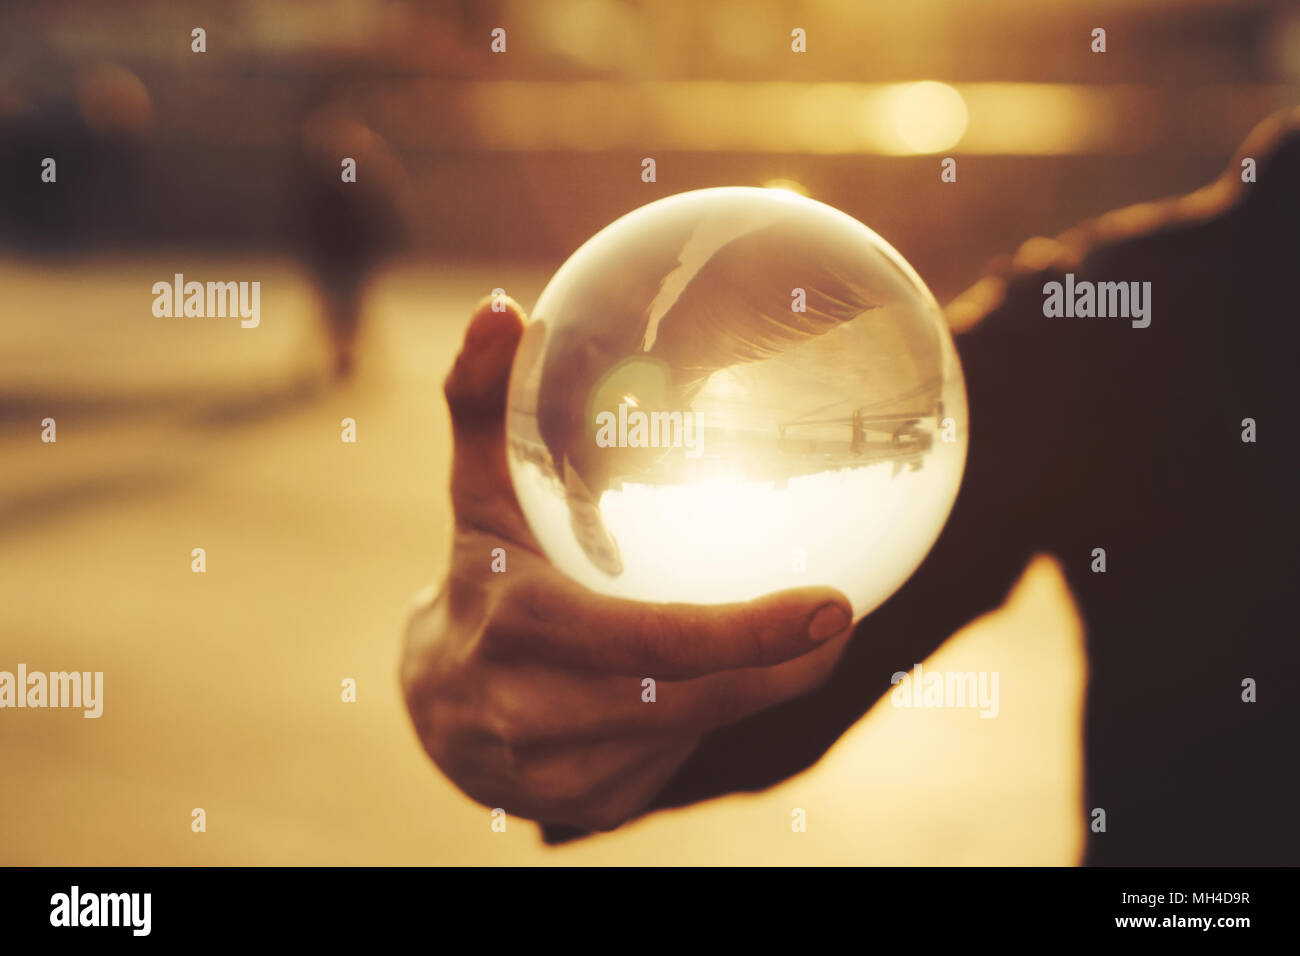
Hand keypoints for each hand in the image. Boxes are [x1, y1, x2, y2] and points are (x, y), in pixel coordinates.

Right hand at [400, 296, 855, 830]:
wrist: (434, 703)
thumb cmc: (481, 570)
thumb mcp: (480, 490)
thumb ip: (490, 399)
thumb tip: (503, 305)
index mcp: (507, 625)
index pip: (637, 640)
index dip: (739, 636)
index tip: (832, 603)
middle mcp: (523, 712)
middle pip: (679, 703)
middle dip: (773, 671)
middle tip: (840, 616)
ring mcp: (552, 776)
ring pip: (688, 740)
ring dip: (748, 692)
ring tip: (798, 638)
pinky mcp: (583, 809)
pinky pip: (674, 766)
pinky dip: (708, 722)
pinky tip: (718, 682)